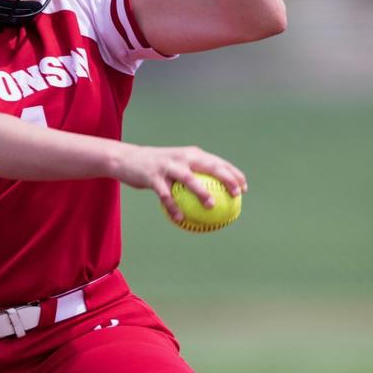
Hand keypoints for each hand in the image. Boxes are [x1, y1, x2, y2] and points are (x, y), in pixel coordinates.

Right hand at [112, 143, 246, 224]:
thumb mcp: (177, 165)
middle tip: (237, 194)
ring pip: (189, 179)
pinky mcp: (153, 176)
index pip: (218, 162)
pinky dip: (174, 206)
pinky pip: (166, 194)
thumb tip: (214, 196)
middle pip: (210, 166)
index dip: (234, 173)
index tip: (244, 188)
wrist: (127, 160)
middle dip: (226, 178)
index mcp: (191, 154)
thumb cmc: (157, 167)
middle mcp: (182, 157)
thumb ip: (194, 175)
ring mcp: (168, 166)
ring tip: (212, 205)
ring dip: (202, 192)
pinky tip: (180, 218)